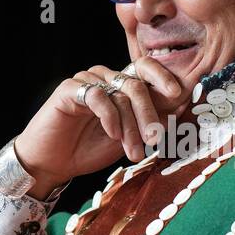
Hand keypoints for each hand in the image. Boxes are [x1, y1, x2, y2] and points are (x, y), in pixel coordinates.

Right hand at [14, 56, 186, 197]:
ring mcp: (86, 81)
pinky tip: (111, 135)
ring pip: (120, 93)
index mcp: (120, 86)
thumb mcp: (127, 139)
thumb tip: (181, 109)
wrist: (52, 164)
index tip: (181, 96)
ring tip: (133, 152)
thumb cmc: (88, 150)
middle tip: (156, 140)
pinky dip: (109, 117)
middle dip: (150, 114)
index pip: (146, 70)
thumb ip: (150, 122)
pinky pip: (97, 96)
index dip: (165, 78)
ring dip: (131, 126)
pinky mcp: (68, 89)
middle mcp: (105, 78)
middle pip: (137, 83)